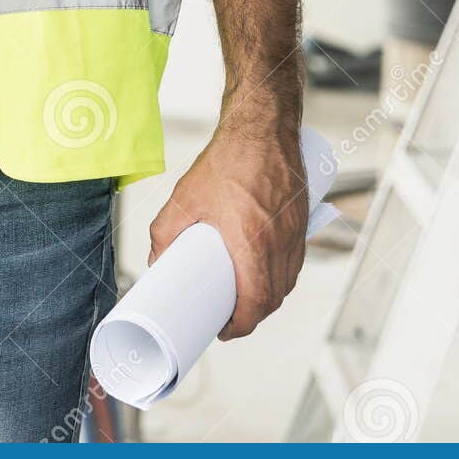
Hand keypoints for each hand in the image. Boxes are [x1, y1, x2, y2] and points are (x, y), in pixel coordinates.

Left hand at [147, 120, 308, 340]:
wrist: (263, 128)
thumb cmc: (228, 160)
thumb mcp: (185, 198)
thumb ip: (164, 232)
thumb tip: (156, 261)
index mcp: (251, 242)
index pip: (254, 303)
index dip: (240, 325)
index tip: (225, 329)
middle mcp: (278, 243)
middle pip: (273, 299)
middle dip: (252, 316)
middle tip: (230, 318)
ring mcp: (294, 233)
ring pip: (287, 282)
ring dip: (268, 299)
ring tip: (245, 299)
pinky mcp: (302, 222)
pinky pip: (296, 262)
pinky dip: (282, 277)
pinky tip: (267, 274)